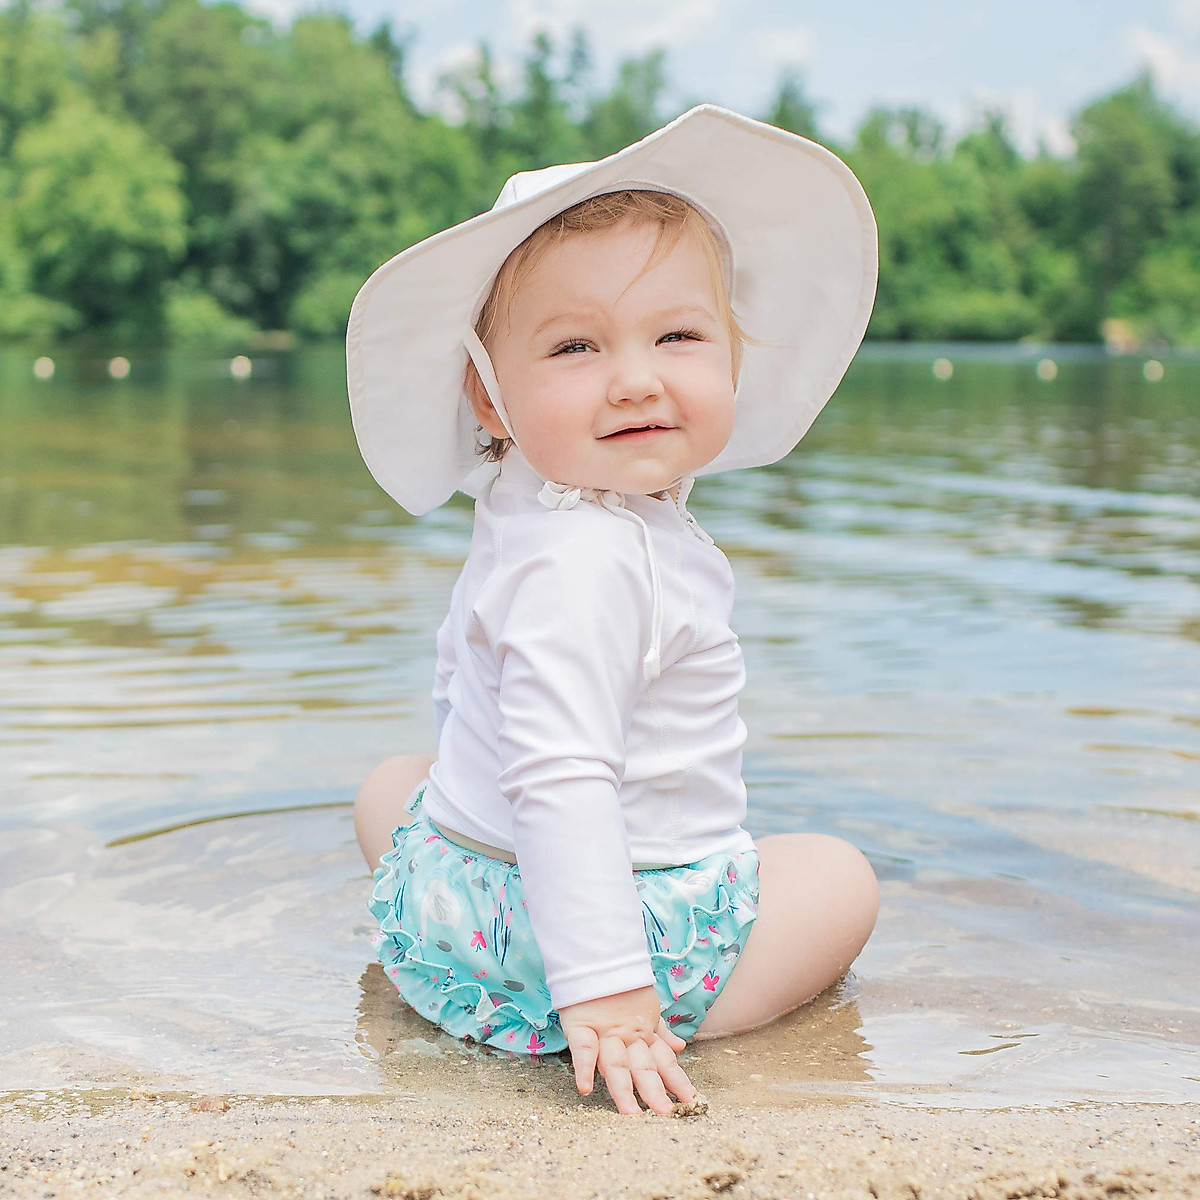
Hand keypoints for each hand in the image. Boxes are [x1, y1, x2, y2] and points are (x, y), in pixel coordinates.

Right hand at [558, 985, 697, 1114]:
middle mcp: (626, 1036)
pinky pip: (583, 1048)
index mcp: (642, 1032)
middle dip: (654, 1091)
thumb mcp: (644, 1007)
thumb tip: (681, 1048)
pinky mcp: (581, 1025)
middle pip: (642, 1067)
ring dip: (623, 1088)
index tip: (691, 1099)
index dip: (676, 1079)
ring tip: (631, 1113)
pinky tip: (584, 1088)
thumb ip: (660, 1031)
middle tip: (666, 1113)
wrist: (596, 957)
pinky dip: (584, 1067)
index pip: (662, 1060)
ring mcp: (605, 1031)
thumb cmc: (618, 985)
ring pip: (616, 1063)